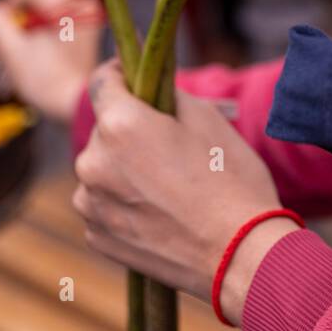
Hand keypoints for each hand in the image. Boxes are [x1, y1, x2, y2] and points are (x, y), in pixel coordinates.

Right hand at [0, 0, 103, 122]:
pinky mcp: (84, 34)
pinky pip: (54, 29)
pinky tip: (18, 67)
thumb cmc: (46, 80)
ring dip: (20, 41)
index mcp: (66, 2)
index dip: (6, 9)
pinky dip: (35, 44)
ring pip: (41, 20)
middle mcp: (80, 4)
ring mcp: (85, 19)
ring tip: (3, 69)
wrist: (77, 106)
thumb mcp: (12, 51)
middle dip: (11, 30)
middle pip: (33, 5)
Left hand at [73, 60, 292, 326]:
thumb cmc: (231, 181)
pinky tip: (160, 212)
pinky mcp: (97, 236)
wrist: (240, 255)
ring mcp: (91, 203)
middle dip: (130, 130)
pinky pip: (104, 205)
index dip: (118, 74)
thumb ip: (167, 93)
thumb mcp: (206, 119)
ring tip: (169, 185)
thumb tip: (151, 86)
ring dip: (124, 169)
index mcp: (120, 124)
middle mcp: (93, 162)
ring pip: (103, 169)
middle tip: (170, 144)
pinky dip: (123, 203)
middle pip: (105, 130)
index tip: (132, 78)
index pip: (100, 82)